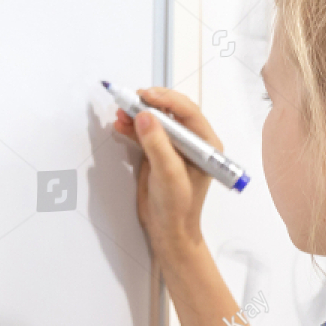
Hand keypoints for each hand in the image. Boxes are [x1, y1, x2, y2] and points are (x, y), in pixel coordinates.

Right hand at [112, 87, 220, 270]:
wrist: (168, 230)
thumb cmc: (178, 208)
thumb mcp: (169, 175)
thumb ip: (157, 144)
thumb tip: (145, 116)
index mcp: (205, 144)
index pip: (187, 111)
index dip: (166, 99)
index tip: (145, 95)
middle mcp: (191, 142)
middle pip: (171, 111)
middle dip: (150, 104)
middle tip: (130, 100)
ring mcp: (173, 147)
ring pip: (156, 121)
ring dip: (138, 115)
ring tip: (120, 113)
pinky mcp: (157, 154)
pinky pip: (145, 133)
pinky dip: (132, 127)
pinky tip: (120, 125)